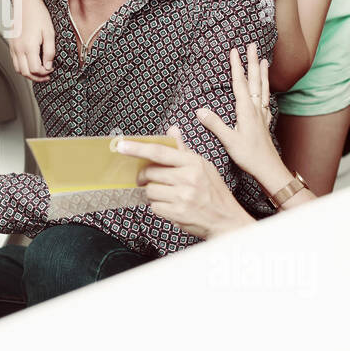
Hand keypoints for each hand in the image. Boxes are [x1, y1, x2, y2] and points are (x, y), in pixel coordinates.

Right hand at [7, 0, 55, 81]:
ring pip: (19, 69)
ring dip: (29, 74)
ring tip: (40, 72)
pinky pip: (15, 62)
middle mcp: (18, 49)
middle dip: (37, 78)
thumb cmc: (38, 15)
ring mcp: (13, 47)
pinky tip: (31, 63)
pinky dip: (23, 67)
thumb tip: (49, 65)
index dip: (45, 73)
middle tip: (47, 75)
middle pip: (26, 73)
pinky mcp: (11, 45)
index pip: (35, 70)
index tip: (51, 69)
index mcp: (29, 46)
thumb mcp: (50, 33)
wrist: (25, 4)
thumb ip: (49, 51)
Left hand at [117, 127, 252, 238]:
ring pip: (150, 190)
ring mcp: (183, 196)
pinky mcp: (178, 213)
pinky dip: (158, 206)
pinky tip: (171, 206)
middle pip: (150, 172)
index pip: (160, 151)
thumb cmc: (214, 192)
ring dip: (153, 193)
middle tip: (153, 180)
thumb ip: (183, 150)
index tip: (122, 146)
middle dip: (147, 177)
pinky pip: (154, 206)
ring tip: (168, 195)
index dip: (137, 148)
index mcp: (194, 163)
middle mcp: (188, 178)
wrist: (228, 220)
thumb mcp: (203, 166)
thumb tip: (172, 130)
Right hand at [194, 42, 284, 183]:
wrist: (268, 168)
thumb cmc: (249, 156)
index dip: (237, 66)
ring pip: (263, 88)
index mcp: (247, 111)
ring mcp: (262, 114)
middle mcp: (256, 109)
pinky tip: (266, 89)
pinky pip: (266, 99)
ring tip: (263, 60)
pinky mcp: (265, 121)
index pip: (240, 83)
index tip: (234, 51)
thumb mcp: (229, 140)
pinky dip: (266, 89)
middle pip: (254, 81)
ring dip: (262, 73)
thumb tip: (200, 110)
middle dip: (252, 62)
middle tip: (252, 45)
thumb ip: (215, 124)